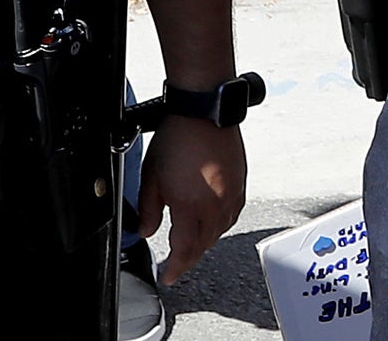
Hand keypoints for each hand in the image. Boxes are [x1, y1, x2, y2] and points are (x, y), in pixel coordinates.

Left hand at [138, 115, 245, 283]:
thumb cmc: (177, 137)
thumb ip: (149, 209)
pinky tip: (208, 219)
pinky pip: (230, 217)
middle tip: (176, 262)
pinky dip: (217, 225)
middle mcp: (216, 207)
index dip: (175, 268)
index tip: (168, 276)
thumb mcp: (151, 176)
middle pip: (203, 246)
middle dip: (188, 258)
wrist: (204, 111)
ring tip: (190, 241)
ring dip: (203, 242)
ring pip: (218, 233)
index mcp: (191, 207)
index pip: (184, 251)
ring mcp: (231, 197)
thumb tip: (147, 230)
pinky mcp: (240, 186)